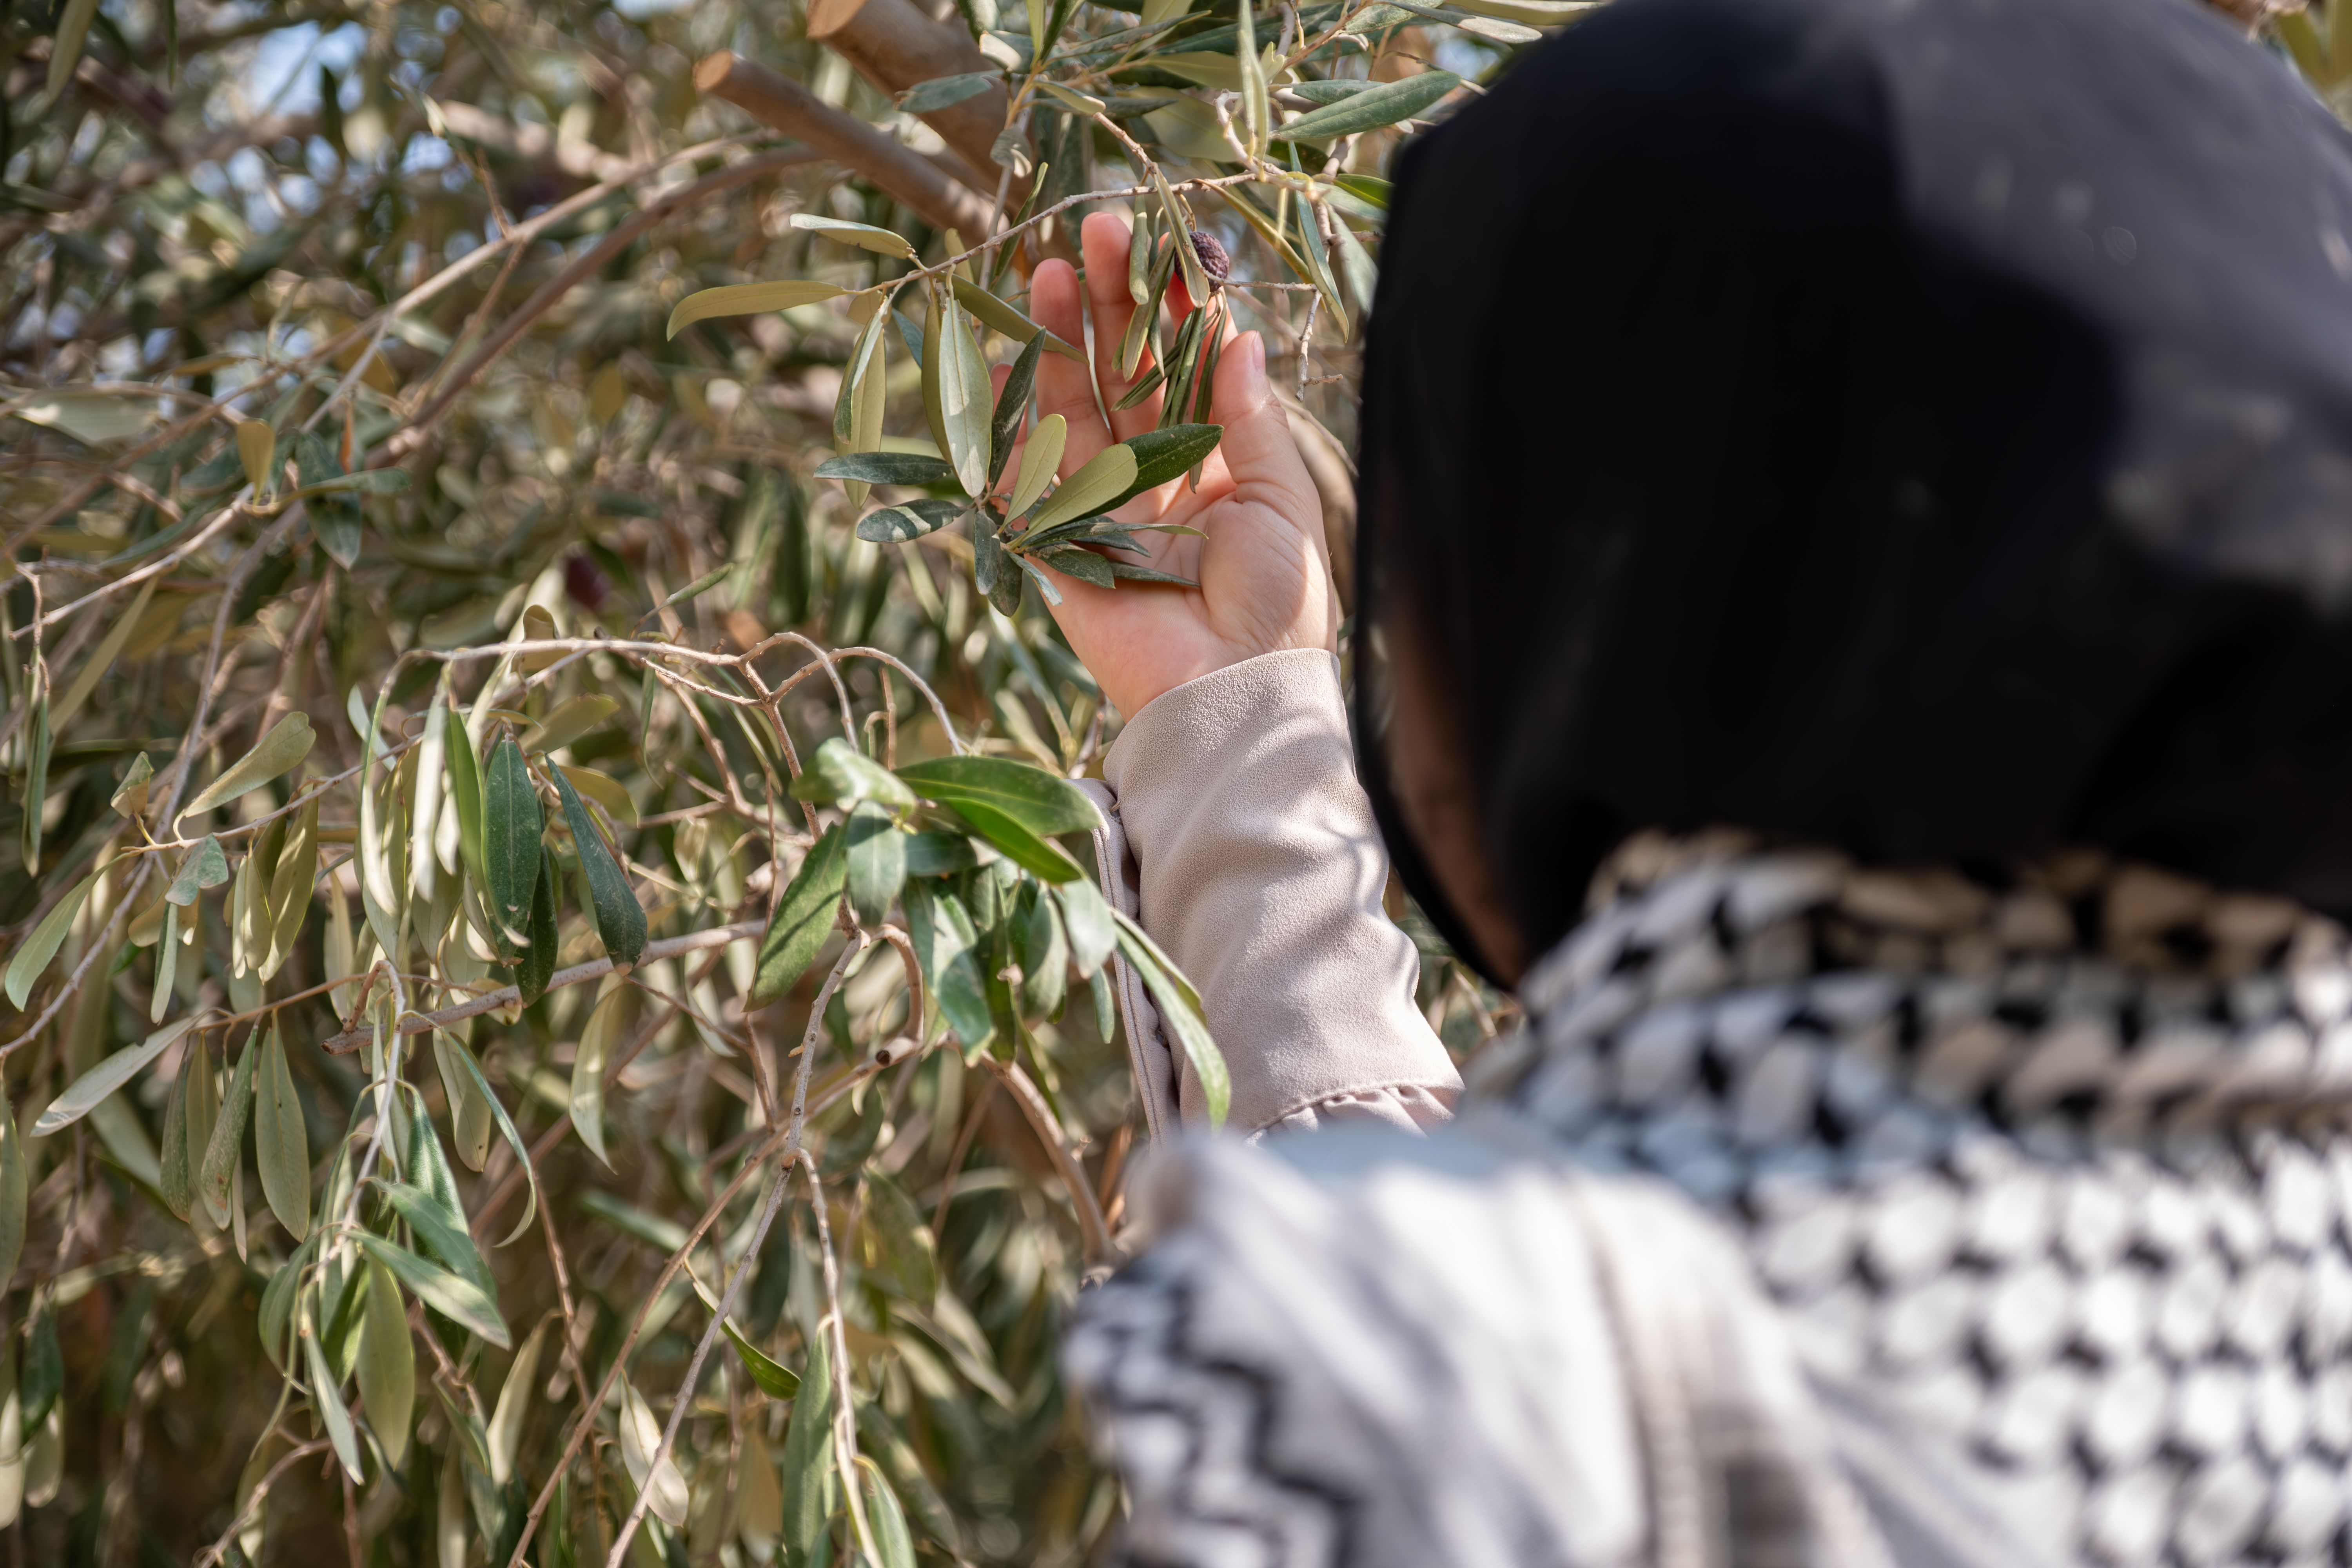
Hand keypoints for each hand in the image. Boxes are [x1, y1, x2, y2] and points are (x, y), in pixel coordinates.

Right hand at [1005, 211, 1335, 719]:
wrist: (1236, 691)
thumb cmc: (1279, 603)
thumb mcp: (1281, 497)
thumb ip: (1251, 418)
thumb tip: (1237, 334)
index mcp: (1209, 459)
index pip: (1180, 366)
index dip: (1167, 309)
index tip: (1160, 247)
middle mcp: (1152, 472)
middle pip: (1118, 371)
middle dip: (1104, 303)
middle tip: (1091, 232)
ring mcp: (1100, 504)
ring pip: (1069, 406)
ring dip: (1056, 341)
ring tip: (1045, 275)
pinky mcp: (1059, 543)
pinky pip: (1027, 478)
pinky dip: (1013, 427)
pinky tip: (1007, 366)